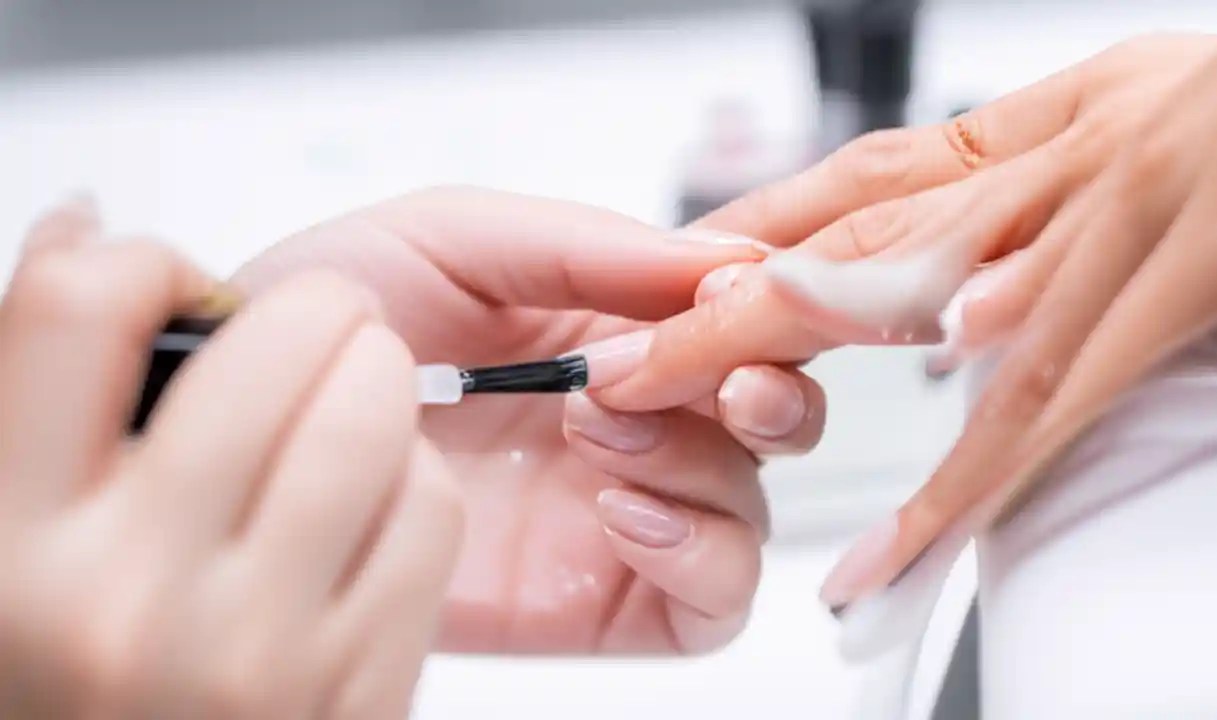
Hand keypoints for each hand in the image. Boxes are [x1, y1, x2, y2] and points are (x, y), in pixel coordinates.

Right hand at [0, 199, 462, 717]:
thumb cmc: (74, 679)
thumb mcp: (8, 543)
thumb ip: (40, 404)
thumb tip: (85, 231)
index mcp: (12, 544)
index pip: (75, 309)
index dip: (138, 257)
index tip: (170, 280)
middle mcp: (130, 599)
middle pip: (279, 342)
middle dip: (312, 307)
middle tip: (312, 325)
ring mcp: (259, 651)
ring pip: (376, 416)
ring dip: (378, 378)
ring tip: (352, 396)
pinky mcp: (362, 688)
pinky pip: (430, 515)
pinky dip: (417, 479)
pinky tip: (375, 499)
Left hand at [233, 187, 827, 654]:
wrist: (254, 441)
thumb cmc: (330, 328)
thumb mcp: (446, 241)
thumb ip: (584, 244)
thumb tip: (727, 258)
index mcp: (614, 324)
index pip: (741, 314)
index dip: (760, 304)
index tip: (732, 293)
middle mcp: (634, 415)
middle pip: (775, 409)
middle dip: (763, 383)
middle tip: (690, 370)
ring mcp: (626, 506)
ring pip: (755, 499)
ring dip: (704, 459)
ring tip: (596, 431)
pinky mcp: (608, 597)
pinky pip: (715, 596)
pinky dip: (698, 552)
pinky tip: (614, 509)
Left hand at [588, 33, 1216, 411]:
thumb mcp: (1127, 151)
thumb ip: (1040, 243)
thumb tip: (967, 333)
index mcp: (1031, 140)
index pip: (856, 188)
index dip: (754, 237)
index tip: (669, 291)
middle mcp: (1051, 165)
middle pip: (856, 242)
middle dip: (735, 313)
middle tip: (635, 368)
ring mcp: (1120, 202)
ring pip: (936, 283)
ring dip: (816, 338)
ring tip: (711, 397)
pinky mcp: (1209, 246)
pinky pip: (1090, 351)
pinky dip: (1012, 394)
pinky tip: (952, 378)